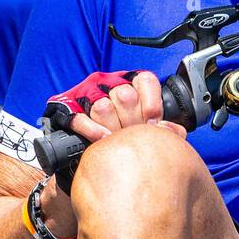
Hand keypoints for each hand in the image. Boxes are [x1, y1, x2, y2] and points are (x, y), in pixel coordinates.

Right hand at [39, 70, 174, 231]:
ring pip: (103, 106)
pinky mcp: (66, 106)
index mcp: (131, 83)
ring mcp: (87, 92)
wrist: (92, 158)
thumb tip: (171, 132)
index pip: (145, 80)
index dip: (151, 102)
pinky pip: (80, 117)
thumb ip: (164, 130)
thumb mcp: (146, 131)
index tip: (152, 122)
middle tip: (131, 136)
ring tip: (115, 140)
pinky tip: (100, 140)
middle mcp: (108, 83)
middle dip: (130, 121)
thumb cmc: (124, 140)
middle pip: (125, 95)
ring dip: (111, 128)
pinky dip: (92, 131)